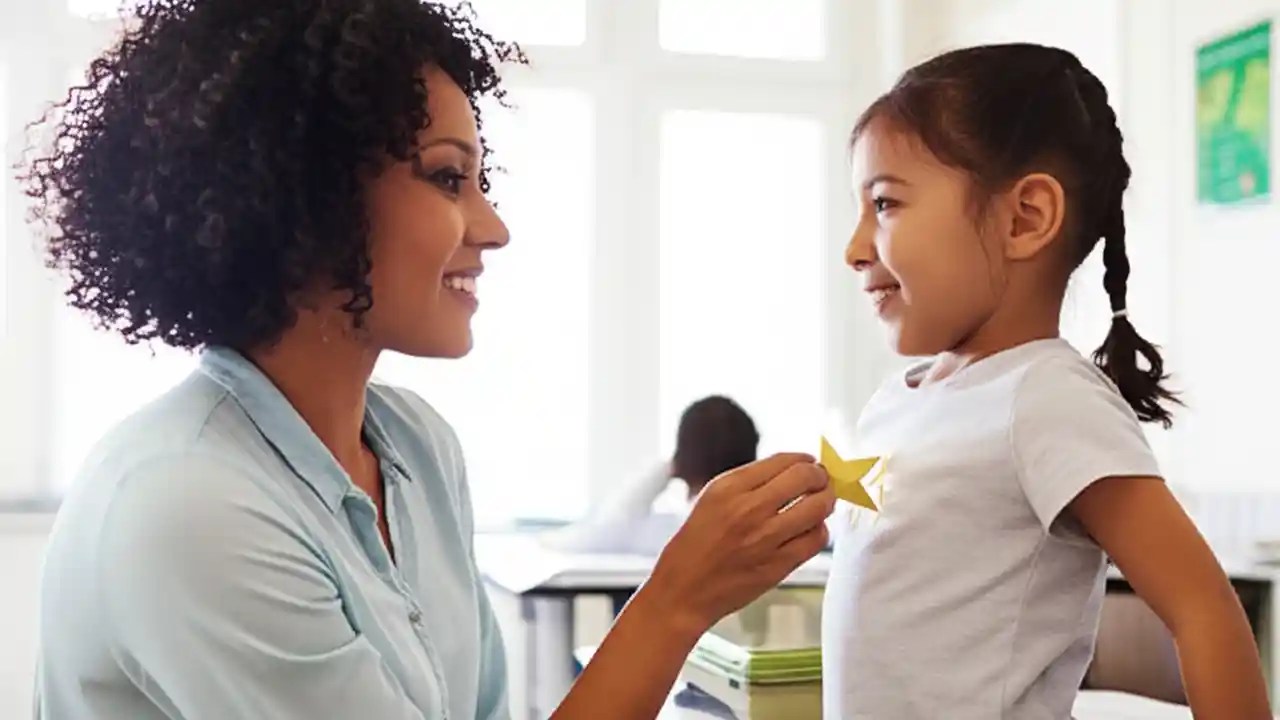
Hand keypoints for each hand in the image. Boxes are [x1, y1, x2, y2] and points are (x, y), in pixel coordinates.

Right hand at [641, 453, 834, 636]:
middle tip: (822, 480)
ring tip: (823, 502)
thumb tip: (791, 471)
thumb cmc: (695, 545)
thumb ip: (749, 483)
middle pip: (805, 477)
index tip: (810, 463)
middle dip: (821, 476)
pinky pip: (816, 539)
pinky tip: (810, 530)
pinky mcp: (778, 566)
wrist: (683, 591)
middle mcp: (748, 508)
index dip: (804, 459)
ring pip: (818, 507)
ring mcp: (765, 538)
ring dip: (827, 500)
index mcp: (729, 487)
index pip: (783, 460)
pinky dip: (819, 530)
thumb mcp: (711, 500)